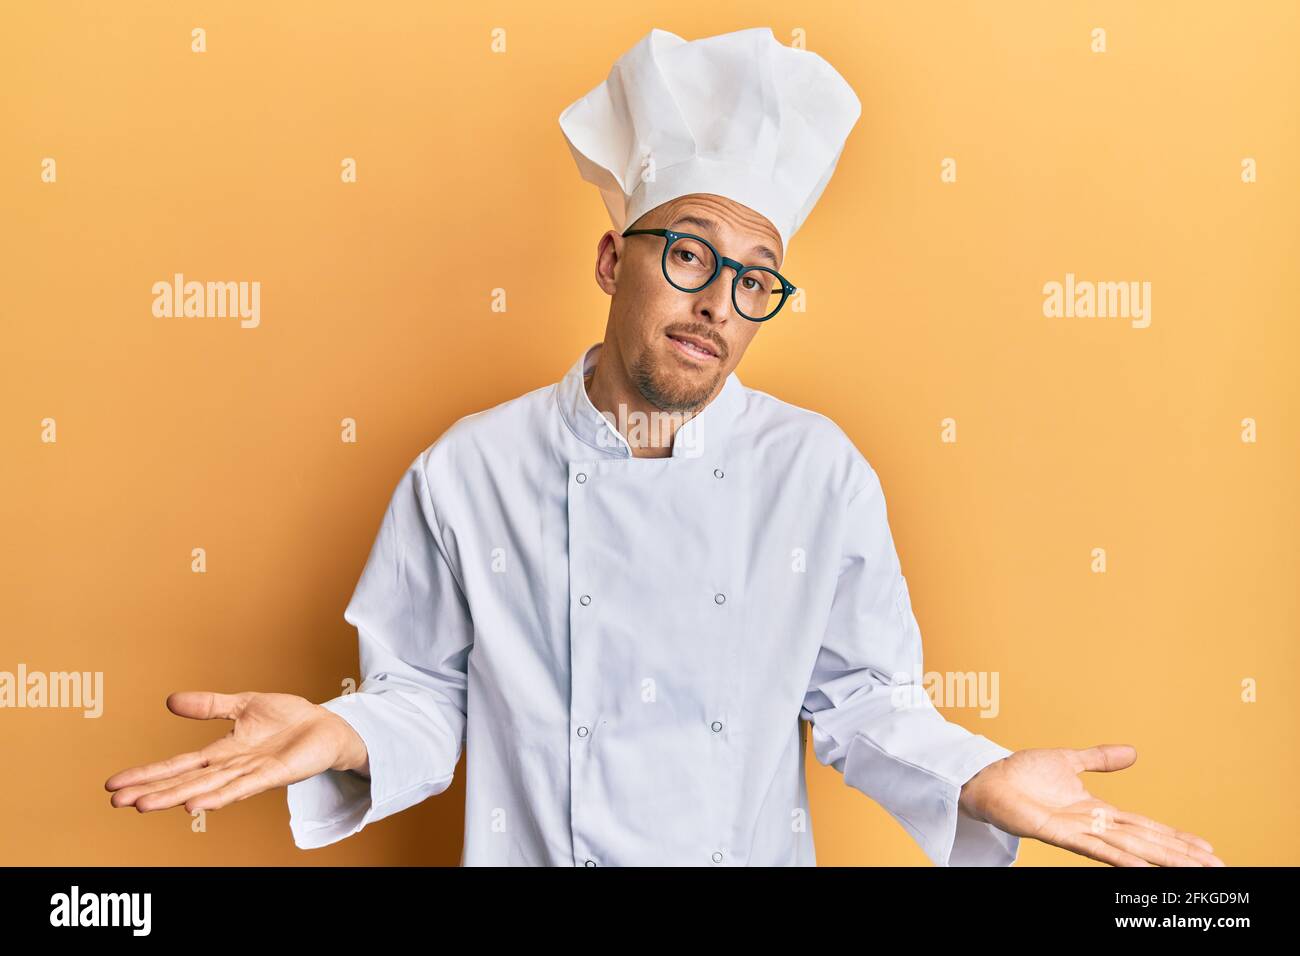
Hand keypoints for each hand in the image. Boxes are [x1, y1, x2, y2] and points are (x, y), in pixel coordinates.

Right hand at [104, 691, 369, 813]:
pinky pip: (245, 786)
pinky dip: (221, 795)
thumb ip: (210, 706)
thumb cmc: (288, 718)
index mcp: (223, 751)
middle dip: (152, 792)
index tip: (114, 785)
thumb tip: (170, 700)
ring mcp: (252, 772)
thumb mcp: (244, 704)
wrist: (328, 725)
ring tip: (147, 806)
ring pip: (209, 787)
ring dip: (178, 797)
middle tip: (117, 803)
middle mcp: (232, 767)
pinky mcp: (276, 773)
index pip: (178, 765)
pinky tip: (198, 805)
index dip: (147, 774)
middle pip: (186, 782)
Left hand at [958, 744, 1223, 865]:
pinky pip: (1092, 847)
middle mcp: (1092, 825)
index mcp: (1098, 811)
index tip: (1208, 849)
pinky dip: (1118, 858)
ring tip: (1195, 873)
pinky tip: (1141, 870)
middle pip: (1146, 842)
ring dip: (1162, 861)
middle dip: (1182, 856)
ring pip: (1128, 848)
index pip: (1146, 827)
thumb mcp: (1069, 761)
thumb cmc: (1020, 774)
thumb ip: (1099, 759)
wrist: (985, 778)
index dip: (1177, 838)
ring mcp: (1075, 831)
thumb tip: (1133, 752)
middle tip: (1220, 869)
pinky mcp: (1055, 832)